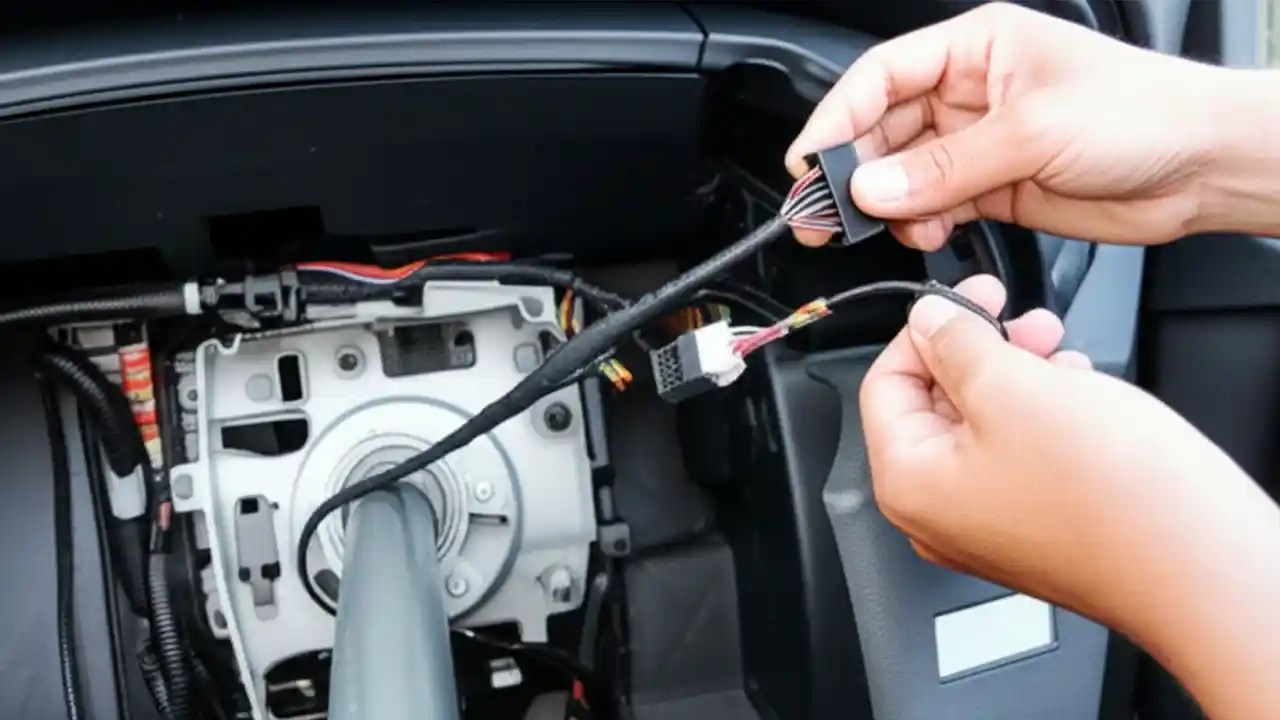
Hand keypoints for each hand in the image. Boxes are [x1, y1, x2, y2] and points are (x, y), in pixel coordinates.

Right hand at [786, 3, 1279, 248]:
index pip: (881, 77)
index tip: (809, 161)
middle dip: (850, 170)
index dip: (837, 117)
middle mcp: (969, 94)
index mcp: (975, 50)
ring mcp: (978, 145)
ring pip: (902, 175)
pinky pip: (933, 208)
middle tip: (822, 211)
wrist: (1202, 166)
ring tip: (877, 228)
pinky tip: (927, 232)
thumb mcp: (1033, 130)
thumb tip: (872, 186)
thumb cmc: (1142, 113)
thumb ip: (945, 166)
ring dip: (884, 205)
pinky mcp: (992, 190)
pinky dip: (920, 225)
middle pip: (882, 129)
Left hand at [861, 274, 1279, 718]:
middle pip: (933, 403)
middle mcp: (937, 515)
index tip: (967, 298)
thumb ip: (955, 343)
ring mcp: (987, 525)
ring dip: (1017, 375)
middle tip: (1023, 322)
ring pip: (982, 424)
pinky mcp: (1035, 526)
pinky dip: (1043, 412)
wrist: (1198, 565)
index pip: (884, 384)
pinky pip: (1020, 453)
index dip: (925, 330)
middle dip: (980, 349)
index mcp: (908, 484)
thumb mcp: (1012, 386)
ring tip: (1060, 355)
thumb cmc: (1110, 497)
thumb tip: (927, 321)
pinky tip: (1078, 393)